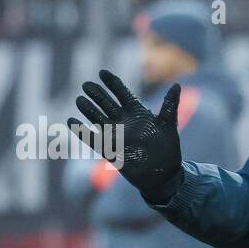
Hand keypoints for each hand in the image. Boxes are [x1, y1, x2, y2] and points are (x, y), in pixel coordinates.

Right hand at [68, 69, 183, 203]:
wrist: (163, 175)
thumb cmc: (168, 149)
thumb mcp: (168, 125)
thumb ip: (169, 105)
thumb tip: (177, 85)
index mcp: (137, 112)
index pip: (122, 93)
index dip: (113, 83)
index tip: (102, 72)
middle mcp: (124, 121)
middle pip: (106, 103)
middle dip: (97, 94)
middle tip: (86, 84)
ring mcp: (115, 135)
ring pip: (97, 118)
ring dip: (88, 109)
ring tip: (79, 100)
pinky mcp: (109, 149)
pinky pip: (92, 138)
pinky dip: (81, 131)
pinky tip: (71, 122)